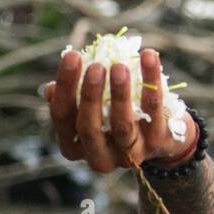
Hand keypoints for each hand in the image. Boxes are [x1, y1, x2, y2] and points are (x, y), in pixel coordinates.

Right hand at [45, 47, 193, 173]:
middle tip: (96, 66)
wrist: (163, 140)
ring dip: (120, 93)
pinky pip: (154, 110)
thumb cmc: (114, 116)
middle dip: (90, 95)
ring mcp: (131, 154)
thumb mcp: (92, 110)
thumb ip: (73, 99)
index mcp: (75, 147)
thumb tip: (50, 88)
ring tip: (119, 66)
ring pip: (122, 124)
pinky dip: (152, 82)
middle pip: (89, 127)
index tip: (71, 55)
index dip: (65, 86)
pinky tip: (149, 57)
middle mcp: (100, 158)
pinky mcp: (159, 143)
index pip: (62, 116)